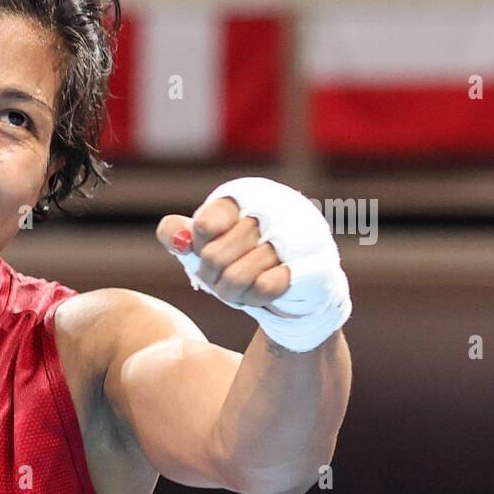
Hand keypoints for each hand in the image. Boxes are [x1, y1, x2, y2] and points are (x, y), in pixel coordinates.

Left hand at [156, 177, 351, 353]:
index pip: (204, 226)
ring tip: (240, 288)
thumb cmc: (245, 257)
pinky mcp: (315, 265)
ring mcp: (301, 235)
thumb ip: (178, 232)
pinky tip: (261, 294)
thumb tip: (177, 238)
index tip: (209, 247)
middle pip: (213, 256)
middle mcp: (278, 206)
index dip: (199, 247)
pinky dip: (255, 299)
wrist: (301, 286)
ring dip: (231, 293)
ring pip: (236, 278)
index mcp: (248, 194)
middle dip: (211, 277)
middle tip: (222, 278)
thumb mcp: (207, 241)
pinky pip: (265, 288)